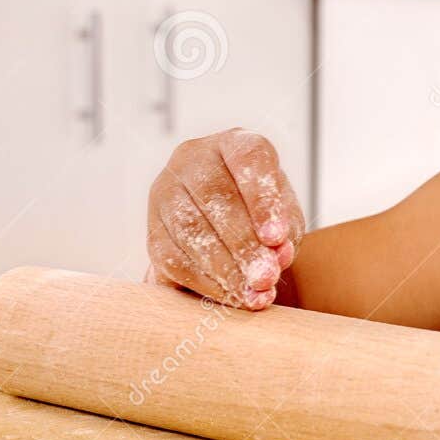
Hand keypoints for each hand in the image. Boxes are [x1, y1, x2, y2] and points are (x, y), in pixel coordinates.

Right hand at [146, 128, 305, 309]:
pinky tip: (230, 296)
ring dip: (225, 268)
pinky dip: (206, 281)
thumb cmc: (264, 215)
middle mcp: (194, 158)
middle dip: (245, 245)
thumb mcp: (286, 217)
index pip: (249, 159)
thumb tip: (277, 256)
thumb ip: (287, 233)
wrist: (225, 230)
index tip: (277, 238)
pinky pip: (173, 257)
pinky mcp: (152, 227)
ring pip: (190, 229)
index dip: (263, 199)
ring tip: (253, 293)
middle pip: (216, 198)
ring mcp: (166, 190)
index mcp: (236, 143)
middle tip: (266, 278)